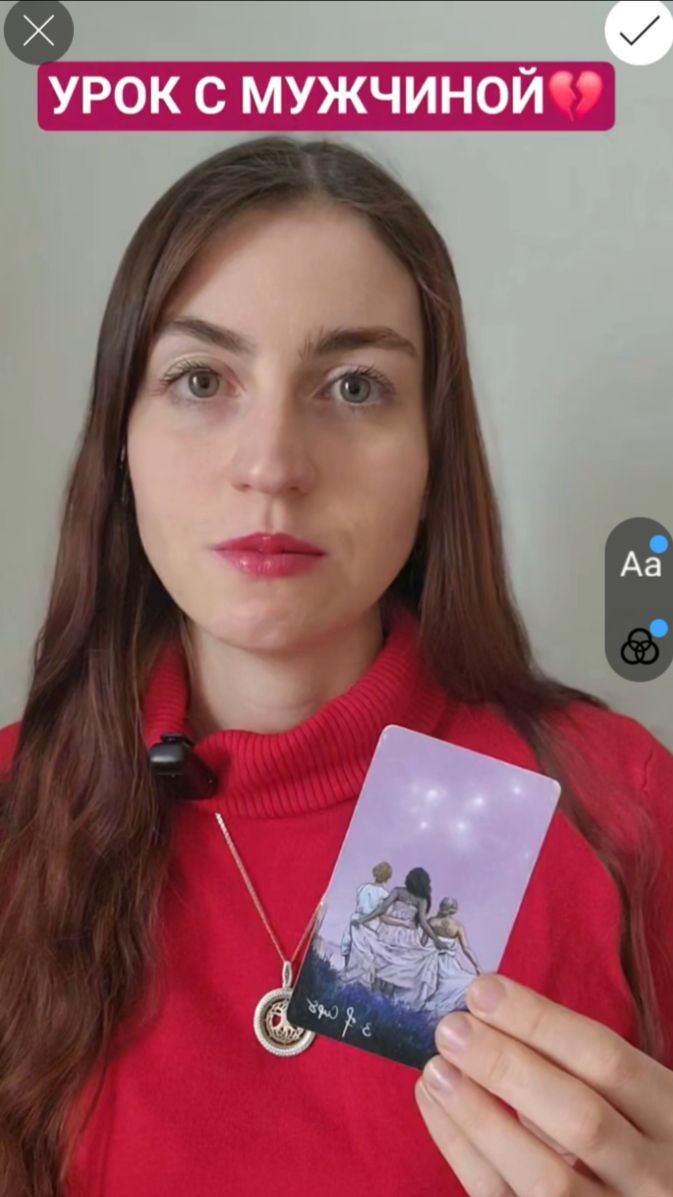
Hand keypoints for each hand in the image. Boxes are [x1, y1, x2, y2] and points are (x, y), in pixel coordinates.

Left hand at [415, 972, 672, 1194]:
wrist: (643, 1194)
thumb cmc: (632, 1139)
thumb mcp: (634, 1100)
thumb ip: (582, 1068)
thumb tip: (492, 1012)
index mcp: (672, 1117)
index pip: (609, 1061)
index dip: (541, 1023)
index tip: (483, 991)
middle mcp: (654, 1175)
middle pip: (580, 1119)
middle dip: (508, 1068)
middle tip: (451, 1028)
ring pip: (545, 1178)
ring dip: (480, 1117)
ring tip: (435, 1070)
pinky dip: (463, 1152)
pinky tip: (435, 1107)